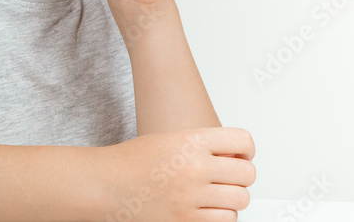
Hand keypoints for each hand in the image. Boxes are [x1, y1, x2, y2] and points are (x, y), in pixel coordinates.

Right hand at [98, 127, 255, 219]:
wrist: (107, 185)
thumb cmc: (133, 161)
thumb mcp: (170, 139)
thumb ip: (203, 146)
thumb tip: (237, 159)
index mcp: (191, 141)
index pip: (243, 141)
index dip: (246, 149)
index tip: (242, 155)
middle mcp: (194, 168)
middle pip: (247, 174)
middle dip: (241, 176)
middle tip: (230, 177)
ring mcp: (191, 197)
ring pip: (240, 201)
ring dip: (232, 199)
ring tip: (216, 195)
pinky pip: (224, 221)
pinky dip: (220, 216)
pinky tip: (207, 208)